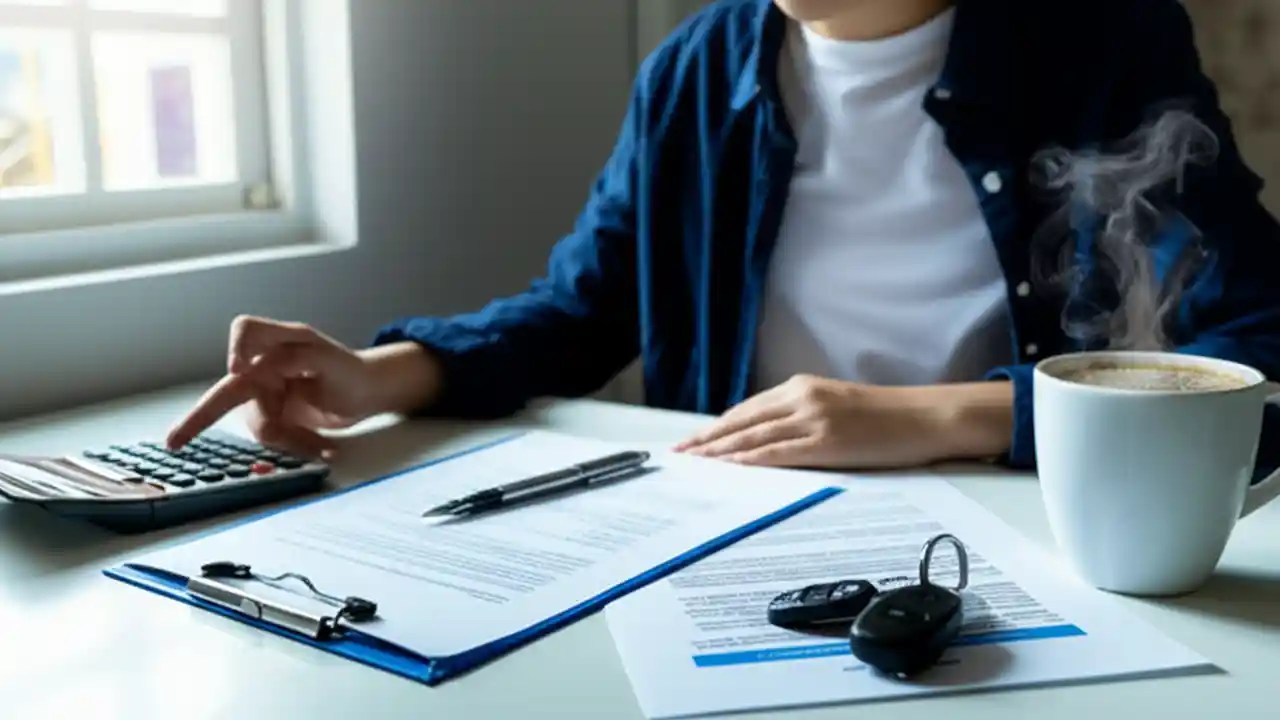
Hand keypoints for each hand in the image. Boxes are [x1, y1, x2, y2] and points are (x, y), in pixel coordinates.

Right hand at [166, 316, 434, 457]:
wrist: (366, 394)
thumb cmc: (350, 370)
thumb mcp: (330, 360)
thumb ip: (297, 357)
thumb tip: (259, 365)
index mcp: (281, 341)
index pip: (246, 331)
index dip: (237, 348)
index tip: (238, 369)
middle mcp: (265, 366)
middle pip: (227, 389)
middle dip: (198, 418)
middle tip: (174, 442)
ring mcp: (265, 394)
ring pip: (259, 424)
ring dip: (291, 438)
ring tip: (324, 445)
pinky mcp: (272, 417)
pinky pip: (275, 438)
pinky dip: (298, 445)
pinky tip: (324, 448)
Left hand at [673, 374, 1012, 469]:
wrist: (925, 417)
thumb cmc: (885, 416)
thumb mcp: (835, 404)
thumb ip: (801, 416)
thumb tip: (767, 439)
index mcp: (801, 387)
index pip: (746, 409)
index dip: (716, 426)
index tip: (692, 439)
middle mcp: (802, 398)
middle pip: (742, 421)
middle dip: (708, 440)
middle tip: (679, 453)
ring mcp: (814, 420)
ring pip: (755, 437)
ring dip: (721, 453)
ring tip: (696, 464)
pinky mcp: (827, 443)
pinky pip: (780, 453)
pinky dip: (753, 460)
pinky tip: (734, 468)